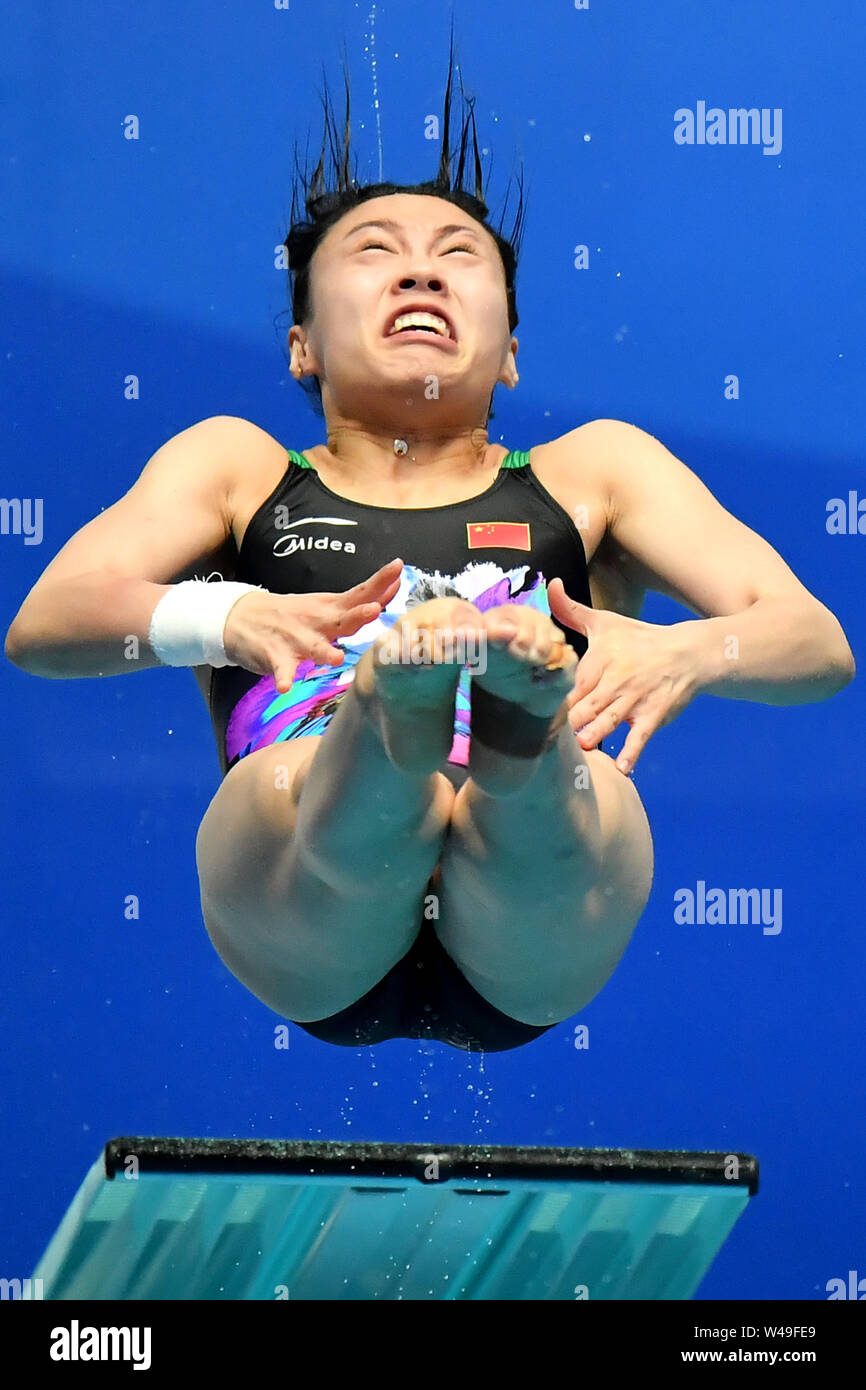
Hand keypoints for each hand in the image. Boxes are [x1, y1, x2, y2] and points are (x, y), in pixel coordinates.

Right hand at [223, 559, 402, 692]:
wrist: (240, 616)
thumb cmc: (292, 614)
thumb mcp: (323, 606)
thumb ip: (354, 606)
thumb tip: (388, 593)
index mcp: (330, 609)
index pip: (359, 594)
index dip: (379, 583)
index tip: (399, 569)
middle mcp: (316, 622)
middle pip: (342, 618)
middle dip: (358, 614)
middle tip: (374, 609)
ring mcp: (295, 639)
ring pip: (313, 647)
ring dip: (324, 652)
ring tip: (335, 659)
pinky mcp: (275, 656)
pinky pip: (281, 669)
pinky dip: (283, 677)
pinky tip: (285, 686)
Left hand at [547, 576, 699, 774]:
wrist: (688, 653)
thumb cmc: (640, 640)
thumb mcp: (605, 623)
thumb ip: (571, 610)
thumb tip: (550, 584)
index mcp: (599, 660)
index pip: (568, 683)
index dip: (550, 698)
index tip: (533, 710)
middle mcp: (615, 681)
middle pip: (583, 706)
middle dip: (567, 723)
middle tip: (547, 737)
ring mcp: (635, 701)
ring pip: (607, 722)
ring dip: (593, 736)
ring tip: (580, 748)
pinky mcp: (653, 716)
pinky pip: (640, 737)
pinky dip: (631, 752)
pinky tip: (620, 767)